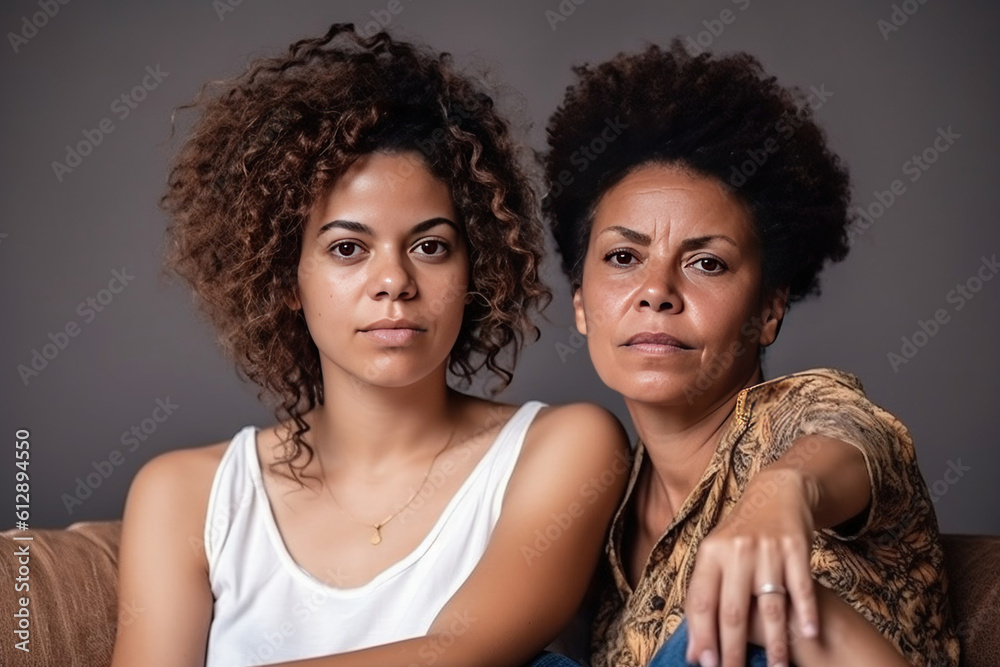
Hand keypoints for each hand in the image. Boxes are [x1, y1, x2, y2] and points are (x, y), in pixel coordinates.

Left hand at [684, 468, 819, 666]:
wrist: (777, 492)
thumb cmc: (741, 535)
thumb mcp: (716, 555)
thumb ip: (705, 596)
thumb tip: (696, 649)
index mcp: (710, 554)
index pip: (702, 601)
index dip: (702, 635)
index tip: (705, 664)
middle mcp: (736, 551)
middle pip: (733, 609)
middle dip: (733, 649)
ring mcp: (767, 549)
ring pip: (770, 604)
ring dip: (775, 642)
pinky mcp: (796, 546)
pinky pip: (801, 585)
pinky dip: (806, 611)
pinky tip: (808, 634)